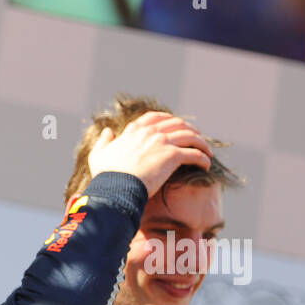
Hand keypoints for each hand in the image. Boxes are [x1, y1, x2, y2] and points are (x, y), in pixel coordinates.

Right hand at [87, 111, 212, 198]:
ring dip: (201, 143)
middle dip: (190, 130)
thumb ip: (103, 141)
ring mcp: (162, 142)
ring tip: (206, 152)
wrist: (116, 188)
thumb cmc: (105, 176)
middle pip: (178, 124)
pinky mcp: (172, 156)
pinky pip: (194, 153)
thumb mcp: (98, 155)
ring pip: (190, 136)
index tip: (176, 126)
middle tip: (196, 139)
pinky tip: (207, 165)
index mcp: (134, 130)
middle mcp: (150, 132)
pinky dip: (203, 158)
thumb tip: (108, 131)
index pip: (156, 117)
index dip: (168, 120)